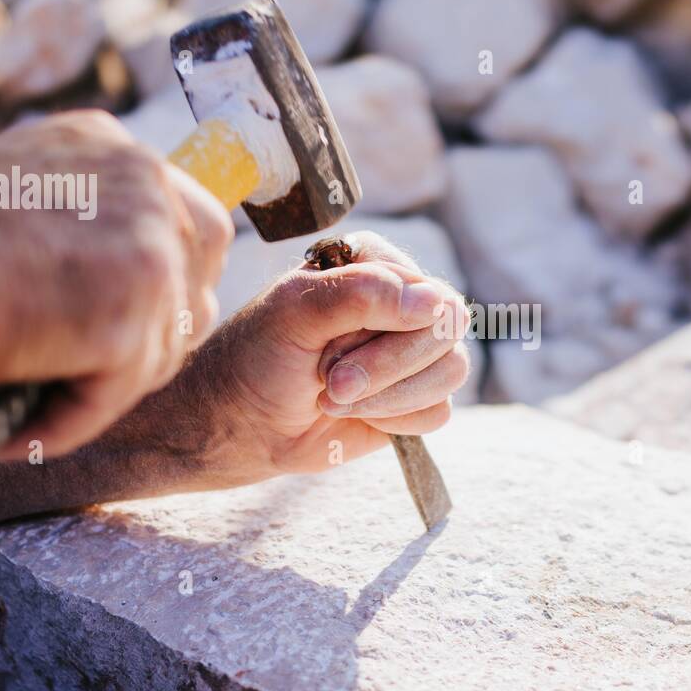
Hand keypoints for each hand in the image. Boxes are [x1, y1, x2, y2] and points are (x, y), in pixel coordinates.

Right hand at [0, 110, 232, 485]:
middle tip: (84, 371)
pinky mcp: (137, 300)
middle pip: (201, 283)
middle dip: (157, 336)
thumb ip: (81, 224)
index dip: (168, 287)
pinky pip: (123, 390)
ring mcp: (147, 237)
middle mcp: (142, 179)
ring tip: (33, 392)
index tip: (116, 323)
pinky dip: (72, 419)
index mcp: (112, 149)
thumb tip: (136, 286)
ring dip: (105, 384)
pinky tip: (20, 426)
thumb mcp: (15, 206)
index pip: (195, 224)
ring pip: (167, 345)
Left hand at [176, 231, 471, 485]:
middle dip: (385, 368)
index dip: (388, 330)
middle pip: (445, 332)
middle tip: (331, 384)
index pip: (427, 292)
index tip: (331, 349)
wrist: (239, 426)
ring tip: (334, 399)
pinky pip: (439, 412)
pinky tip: (355, 415)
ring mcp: (411, 352)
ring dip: (388, 397)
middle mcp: (401, 303)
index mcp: (374, 265)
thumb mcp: (294, 314)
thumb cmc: (257, 358)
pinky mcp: (413, 398)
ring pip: (451, 371)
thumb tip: (436, 304)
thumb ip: (362, 295)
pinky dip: (394, 421)